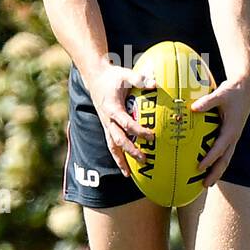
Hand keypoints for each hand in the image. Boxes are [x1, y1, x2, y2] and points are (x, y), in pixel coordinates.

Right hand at [86, 59, 156, 177]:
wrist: (95, 78)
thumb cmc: (112, 77)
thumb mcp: (125, 75)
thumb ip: (139, 79)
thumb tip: (154, 83)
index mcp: (112, 108)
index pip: (126, 124)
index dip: (138, 131)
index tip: (152, 136)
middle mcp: (107, 120)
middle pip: (118, 140)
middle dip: (130, 151)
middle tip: (145, 159)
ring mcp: (106, 125)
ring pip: (112, 146)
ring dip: (120, 160)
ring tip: (128, 175)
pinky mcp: (107, 127)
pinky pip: (111, 144)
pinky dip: (117, 157)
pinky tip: (125, 167)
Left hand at [189, 75, 249, 188]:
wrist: (245, 88)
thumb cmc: (232, 91)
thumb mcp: (220, 94)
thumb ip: (207, 102)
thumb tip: (192, 108)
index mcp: (231, 130)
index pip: (219, 149)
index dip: (209, 159)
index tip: (199, 168)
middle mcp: (233, 136)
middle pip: (225, 160)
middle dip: (215, 173)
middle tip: (203, 185)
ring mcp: (233, 137)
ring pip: (226, 158)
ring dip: (217, 171)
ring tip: (206, 184)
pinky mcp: (231, 135)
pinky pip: (224, 152)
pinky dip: (217, 161)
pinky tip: (208, 168)